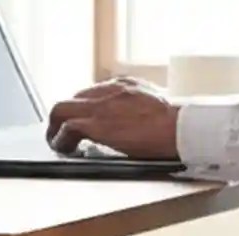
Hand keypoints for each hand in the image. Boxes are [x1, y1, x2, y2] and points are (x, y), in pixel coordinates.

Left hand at [46, 77, 180, 159]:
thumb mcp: (161, 105)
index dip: (86, 108)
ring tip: (56, 142)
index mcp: (126, 84)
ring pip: (61, 109)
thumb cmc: (181, 122)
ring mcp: (100, 106)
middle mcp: (109, 90)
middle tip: (64, 131)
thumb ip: (146, 106)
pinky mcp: (96, 125)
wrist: (183, 127)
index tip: (85, 119)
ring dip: (55, 127)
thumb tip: (143, 120)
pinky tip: (63, 149)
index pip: (95, 92)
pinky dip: (61, 140)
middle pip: (75, 99)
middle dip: (68, 116)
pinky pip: (67, 129)